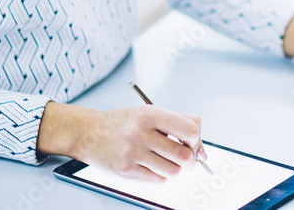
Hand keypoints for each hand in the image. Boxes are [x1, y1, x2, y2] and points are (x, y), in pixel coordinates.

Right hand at [71, 105, 208, 182]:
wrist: (89, 132)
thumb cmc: (124, 123)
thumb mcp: (150, 112)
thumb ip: (180, 124)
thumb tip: (203, 151)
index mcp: (150, 114)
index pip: (190, 130)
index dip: (197, 140)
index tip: (193, 143)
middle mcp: (141, 133)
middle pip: (184, 155)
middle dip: (191, 160)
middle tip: (186, 158)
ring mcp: (132, 153)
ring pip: (173, 171)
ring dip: (175, 169)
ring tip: (165, 160)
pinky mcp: (126, 171)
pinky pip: (158, 180)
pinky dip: (161, 176)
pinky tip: (152, 166)